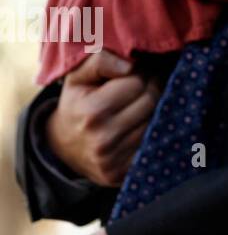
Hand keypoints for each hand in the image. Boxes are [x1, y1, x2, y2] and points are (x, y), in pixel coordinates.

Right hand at [46, 51, 160, 186]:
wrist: (64, 147)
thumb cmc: (77, 104)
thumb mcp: (78, 77)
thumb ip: (100, 60)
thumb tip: (131, 65)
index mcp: (91, 113)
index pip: (138, 82)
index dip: (140, 73)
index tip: (134, 74)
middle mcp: (103, 140)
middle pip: (152, 101)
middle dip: (151, 88)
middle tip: (143, 86)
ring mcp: (115, 160)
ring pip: (157, 120)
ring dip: (156, 108)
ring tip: (142, 104)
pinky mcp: (124, 174)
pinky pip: (155, 143)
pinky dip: (154, 130)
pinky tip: (142, 124)